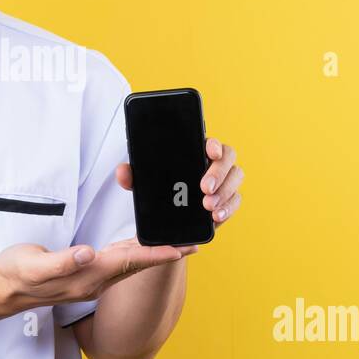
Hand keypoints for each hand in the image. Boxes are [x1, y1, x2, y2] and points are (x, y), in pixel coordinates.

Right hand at [0, 238, 197, 316]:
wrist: (5, 291)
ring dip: (155, 255)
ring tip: (178, 245)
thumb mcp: (32, 265)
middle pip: (138, 265)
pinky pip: (120, 264)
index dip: (156, 255)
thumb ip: (61, 261)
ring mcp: (92, 281)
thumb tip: (89, 254)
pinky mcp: (87, 275)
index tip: (181, 249)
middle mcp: (95, 281)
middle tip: (194, 244)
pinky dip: (137, 254)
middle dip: (166, 254)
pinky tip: (143, 248)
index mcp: (86, 276)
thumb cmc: (16, 274)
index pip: (128, 262)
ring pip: (131, 265)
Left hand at [115, 136, 242, 228]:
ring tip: (208, 206)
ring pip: (235, 179)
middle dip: (218, 173)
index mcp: (196, 151)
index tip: (210, 151)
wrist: (167, 215)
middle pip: (228, 158)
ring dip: (224, 192)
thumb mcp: (144, 183)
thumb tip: (122, 172)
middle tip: (204, 188)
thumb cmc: (159, 189)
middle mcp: (214, 163)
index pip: (210, 141)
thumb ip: (133, 176)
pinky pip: (235, 201)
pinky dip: (228, 208)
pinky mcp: (227, 200)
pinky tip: (216, 216)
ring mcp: (224, 181)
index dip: (213, 144)